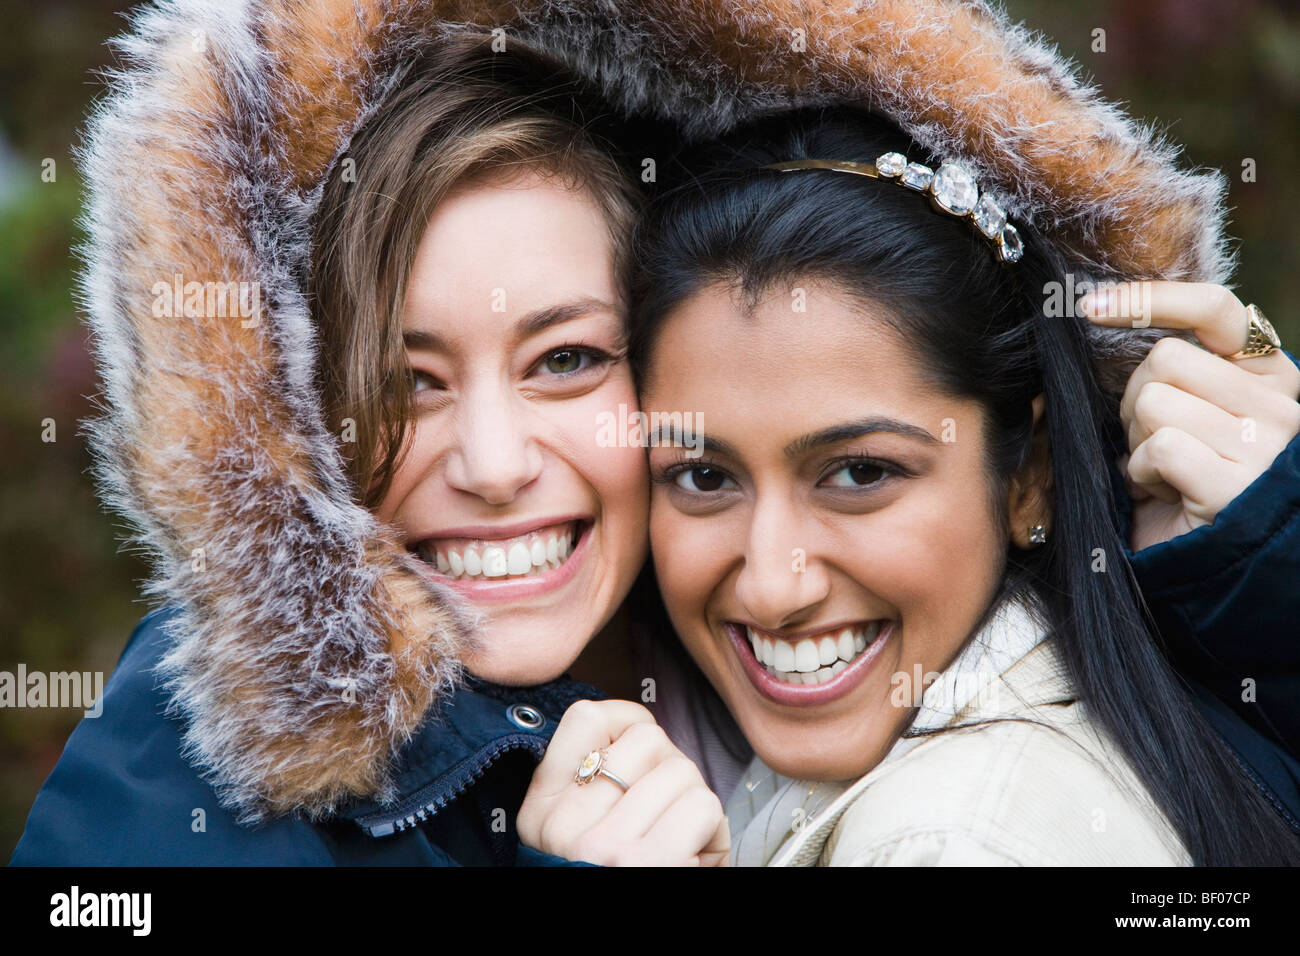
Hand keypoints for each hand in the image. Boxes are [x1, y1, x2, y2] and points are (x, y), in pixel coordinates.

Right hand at [516, 699, 729, 865]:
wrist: (602, 940)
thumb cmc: (603, 877)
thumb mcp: (568, 830)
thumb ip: (588, 778)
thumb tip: (635, 726)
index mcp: (544, 808)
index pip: (585, 719)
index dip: (626, 719)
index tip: (638, 743)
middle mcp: (567, 824)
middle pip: (648, 739)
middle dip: (672, 768)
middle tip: (666, 810)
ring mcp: (606, 844)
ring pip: (682, 770)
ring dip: (695, 802)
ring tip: (679, 837)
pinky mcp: (648, 864)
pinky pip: (702, 806)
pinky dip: (713, 831)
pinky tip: (694, 853)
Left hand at [1084, 281, 1299, 550]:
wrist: (1218, 568)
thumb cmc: (1189, 485)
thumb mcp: (1190, 417)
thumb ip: (1176, 373)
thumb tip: (1102, 311)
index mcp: (1270, 376)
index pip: (1215, 310)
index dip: (1150, 300)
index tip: (1090, 306)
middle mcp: (1280, 404)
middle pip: (1165, 359)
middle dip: (1135, 400)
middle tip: (1151, 442)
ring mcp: (1265, 445)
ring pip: (1156, 401)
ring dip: (1138, 440)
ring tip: (1161, 472)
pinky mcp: (1237, 484)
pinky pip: (1159, 448)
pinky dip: (1142, 472)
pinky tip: (1163, 492)